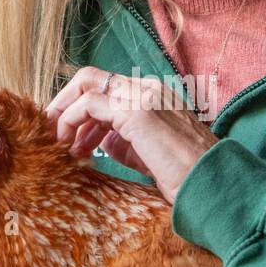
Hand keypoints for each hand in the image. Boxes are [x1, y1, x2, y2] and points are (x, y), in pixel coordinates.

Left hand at [44, 66, 218, 204]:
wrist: (213, 188)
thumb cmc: (187, 178)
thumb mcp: (149, 156)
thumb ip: (125, 143)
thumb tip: (101, 141)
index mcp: (155, 96)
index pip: (106, 89)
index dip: (80, 111)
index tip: (69, 140)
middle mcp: (149, 89)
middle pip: (91, 78)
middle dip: (64, 103)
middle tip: (52, 135)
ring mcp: (144, 96)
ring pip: (86, 84)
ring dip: (63, 114)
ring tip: (59, 146)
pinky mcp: (137, 112)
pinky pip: (89, 104)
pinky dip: (71, 122)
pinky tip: (72, 148)